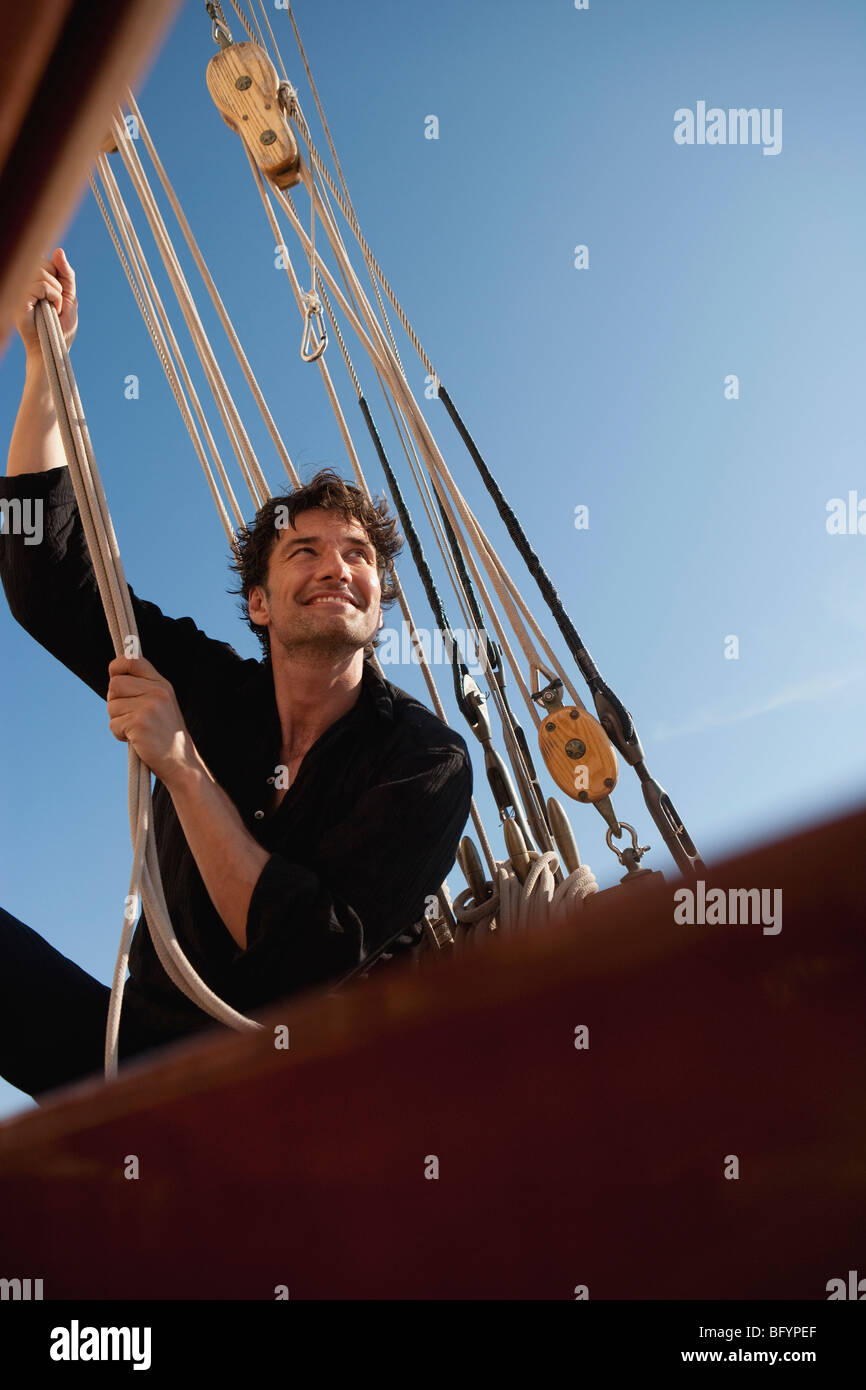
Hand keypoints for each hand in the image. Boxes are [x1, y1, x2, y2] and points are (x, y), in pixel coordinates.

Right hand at [14, 247, 77, 358]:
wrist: (55, 348)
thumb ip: (66, 274)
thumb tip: (58, 251)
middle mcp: (25, 285)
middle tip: (58, 302)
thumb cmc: (61, 327)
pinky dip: (52, 296)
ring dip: (56, 291)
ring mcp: (20, 292)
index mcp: (35, 283)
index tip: (62, 292)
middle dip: (58, 282)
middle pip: (42, 263)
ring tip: (55, 308)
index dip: (58, 272)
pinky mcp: (19, 302)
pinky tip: (51, 310)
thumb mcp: (69, 297)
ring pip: (40, 273)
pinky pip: (38, 285)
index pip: (46, 261)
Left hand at [106, 655, 197, 786]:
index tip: (115, 675)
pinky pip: (113, 724)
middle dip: (115, 702)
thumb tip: (114, 675)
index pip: (132, 660)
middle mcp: (157, 691)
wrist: (181, 762)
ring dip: (118, 720)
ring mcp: (149, 706)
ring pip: (111, 705)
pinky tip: (137, 740)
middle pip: (114, 684)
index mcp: (162, 684)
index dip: (117, 667)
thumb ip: (143, 687)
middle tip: (132, 716)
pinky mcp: (139, 723)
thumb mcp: (162, 704)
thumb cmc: (166, 735)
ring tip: (137, 729)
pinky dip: (120, 735)